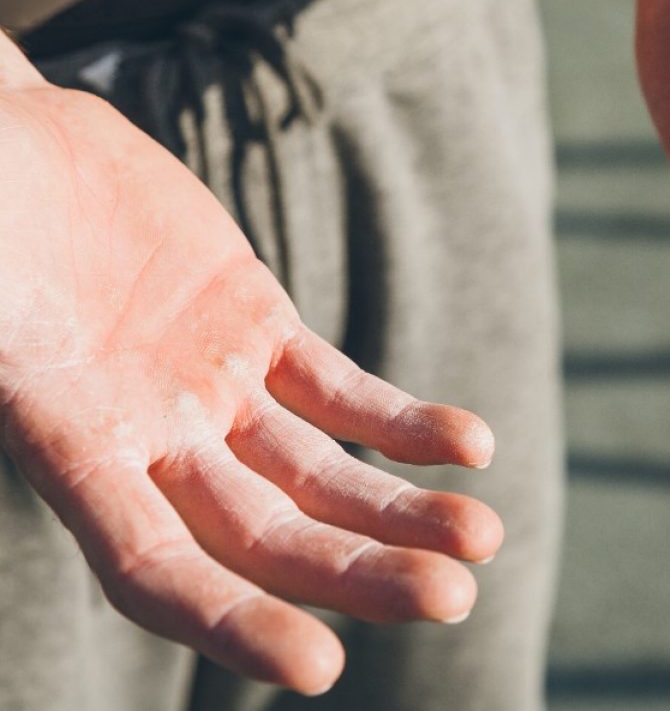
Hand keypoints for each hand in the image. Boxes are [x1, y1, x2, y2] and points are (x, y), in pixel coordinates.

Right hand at [0, 61, 501, 694]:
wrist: (23, 150)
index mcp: (66, 444)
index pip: (155, 568)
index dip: (232, 622)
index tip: (322, 669)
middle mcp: (149, 437)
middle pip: (267, 533)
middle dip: (359, 572)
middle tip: (454, 600)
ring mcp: (213, 383)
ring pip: (321, 470)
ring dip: (401, 508)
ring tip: (483, 537)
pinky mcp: (258, 323)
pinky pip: (343, 388)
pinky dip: (405, 421)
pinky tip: (472, 448)